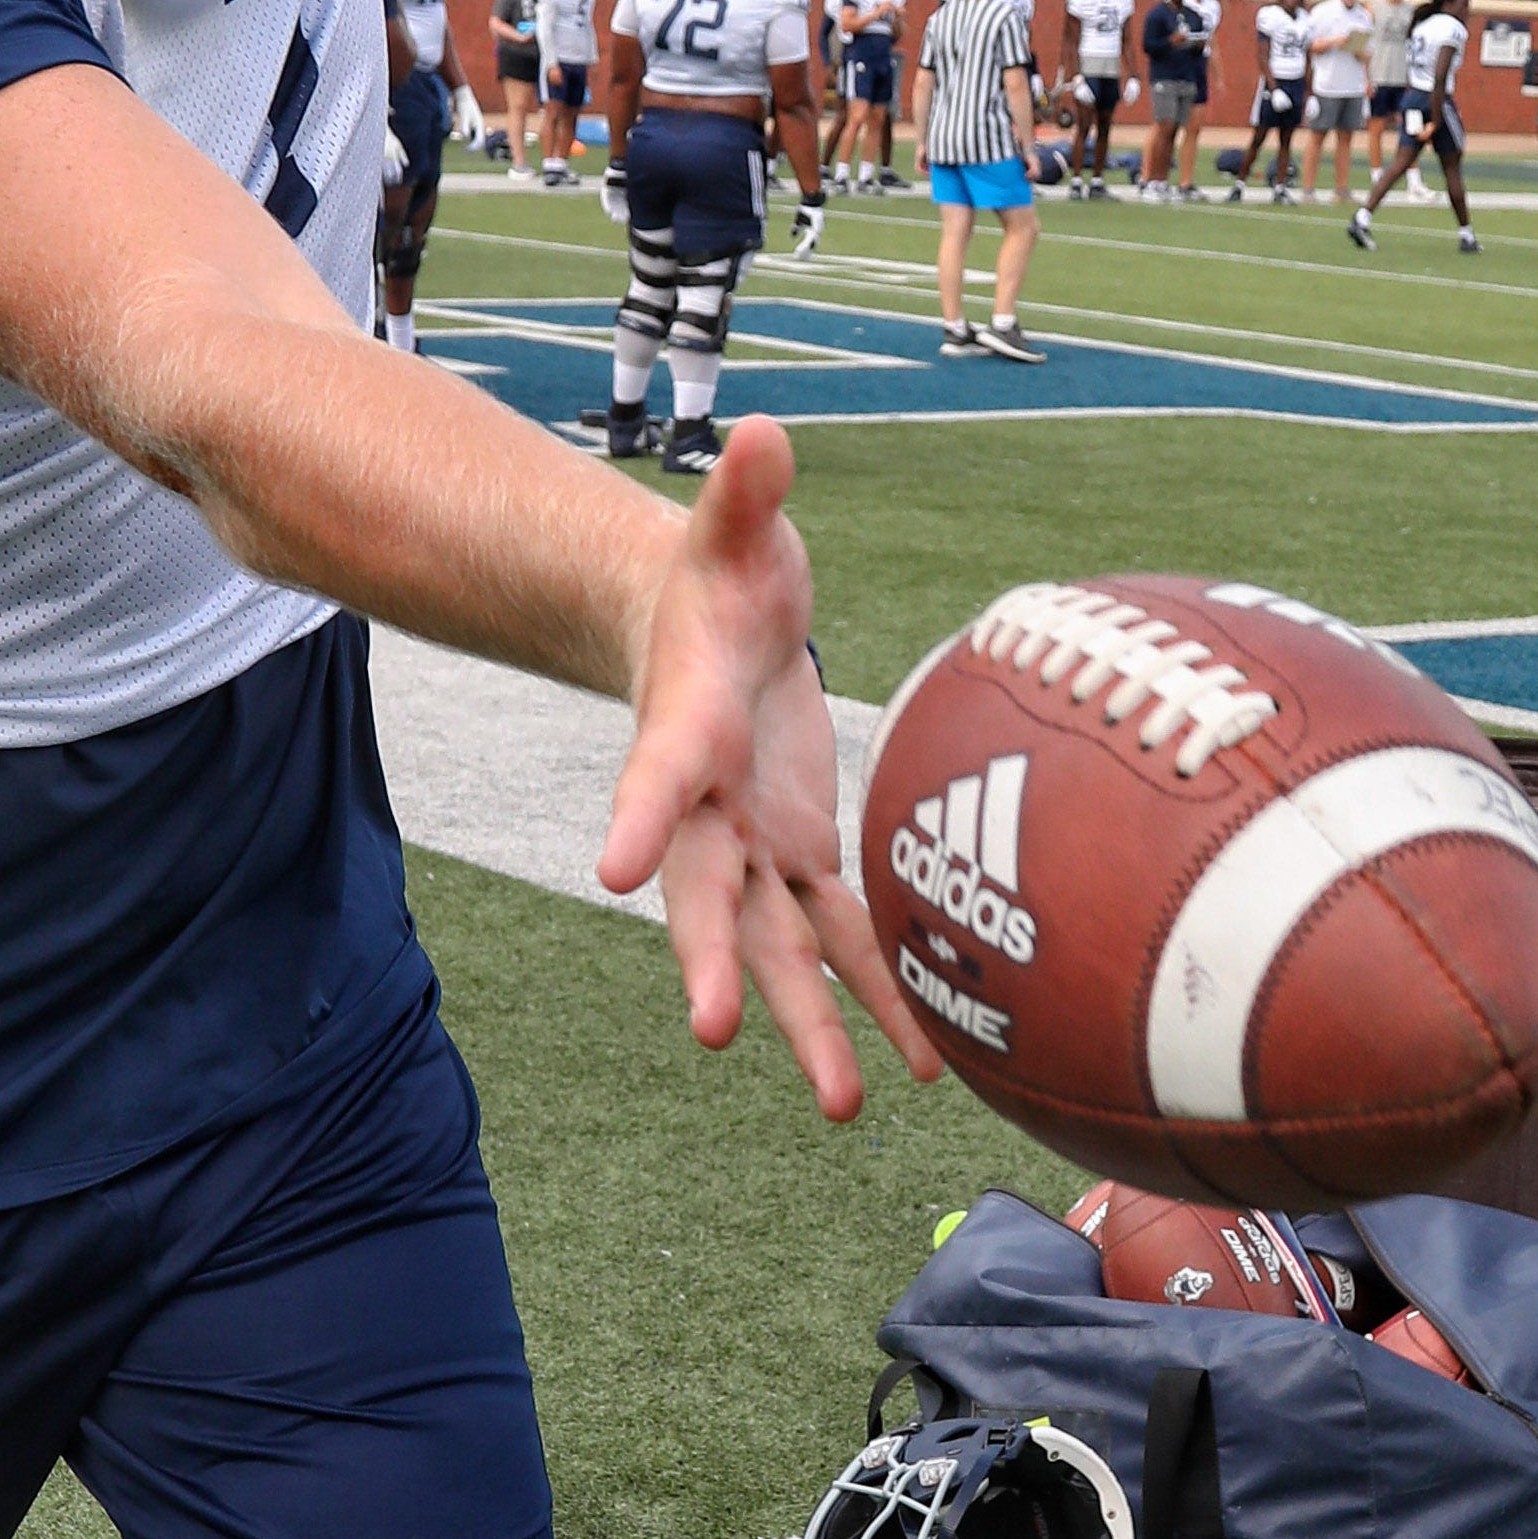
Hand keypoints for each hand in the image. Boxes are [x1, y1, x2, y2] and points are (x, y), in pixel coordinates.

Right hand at [596, 420, 940, 1115]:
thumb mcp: (730, 528)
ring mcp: (751, 843)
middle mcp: (705, 807)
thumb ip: (743, 492)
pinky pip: (845, 938)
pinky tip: (930, 1064)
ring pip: (779, 946)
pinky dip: (883, 996)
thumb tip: (766, 433)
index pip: (651, 774)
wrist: (700, 632)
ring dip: (812, 1023)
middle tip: (719, 1033)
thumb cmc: (714, 574)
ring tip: (852, 1105)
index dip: (632, 817)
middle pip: (703, 896)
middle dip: (716, 963)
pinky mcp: (801, 855)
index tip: (607, 871)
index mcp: (681, 726)